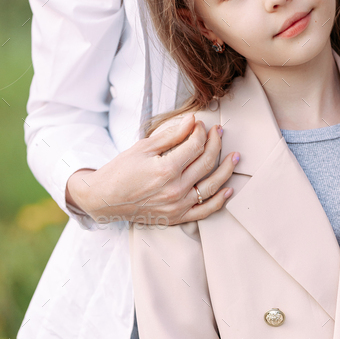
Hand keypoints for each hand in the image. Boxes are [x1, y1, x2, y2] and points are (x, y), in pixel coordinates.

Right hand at [65, 114, 238, 225]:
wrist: (104, 198)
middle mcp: (175, 190)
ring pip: (211, 186)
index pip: (195, 146)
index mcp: (166, 170)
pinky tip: (228, 189)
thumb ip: (171, 134)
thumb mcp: (144, 147)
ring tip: (235, 156)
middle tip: (219, 132)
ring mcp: (177, 206)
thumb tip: (193, 120)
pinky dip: (218, 201)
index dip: (200, 131)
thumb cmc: (121, 170)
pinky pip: (204, 211)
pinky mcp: (176, 217)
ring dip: (226, 170)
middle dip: (215, 143)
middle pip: (206, 163)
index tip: (200, 124)